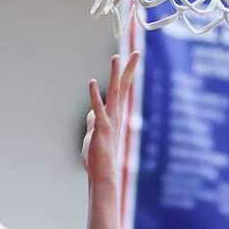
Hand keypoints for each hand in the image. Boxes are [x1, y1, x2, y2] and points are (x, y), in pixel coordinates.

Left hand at [81, 53, 138, 188]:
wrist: (103, 175)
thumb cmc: (99, 158)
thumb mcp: (94, 135)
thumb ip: (93, 122)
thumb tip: (91, 112)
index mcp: (115, 116)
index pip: (123, 91)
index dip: (127, 74)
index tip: (132, 59)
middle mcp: (115, 116)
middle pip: (123, 88)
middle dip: (129, 70)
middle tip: (136, 52)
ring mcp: (109, 121)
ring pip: (114, 94)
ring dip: (114, 76)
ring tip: (116, 58)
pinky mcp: (101, 129)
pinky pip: (98, 109)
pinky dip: (95, 96)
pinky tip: (92, 82)